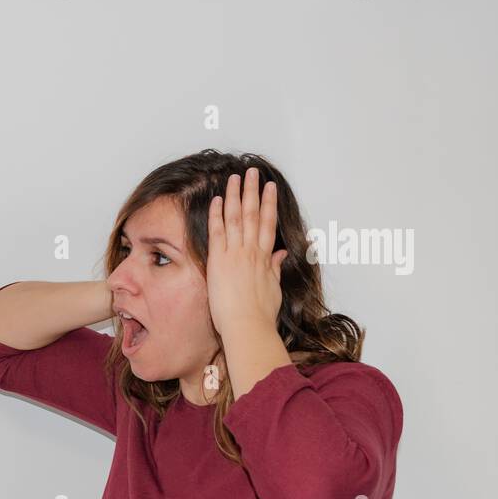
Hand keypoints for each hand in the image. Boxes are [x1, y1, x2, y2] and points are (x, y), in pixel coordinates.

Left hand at [206, 167, 287, 339]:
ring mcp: (235, 254)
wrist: (247, 326)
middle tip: (252, 172)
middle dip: (252, 191)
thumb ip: (275, 268)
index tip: (269, 187)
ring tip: (235, 178)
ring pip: (235, 218)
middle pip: (252, 214)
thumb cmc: (260, 314)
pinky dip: (216, 215)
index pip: (268, 223)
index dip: (268, 203)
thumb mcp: (273, 288)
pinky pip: (217, 232)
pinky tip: (215, 199)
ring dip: (234, 195)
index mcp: (265, 257)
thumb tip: (281, 255)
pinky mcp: (218, 261)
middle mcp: (251, 251)